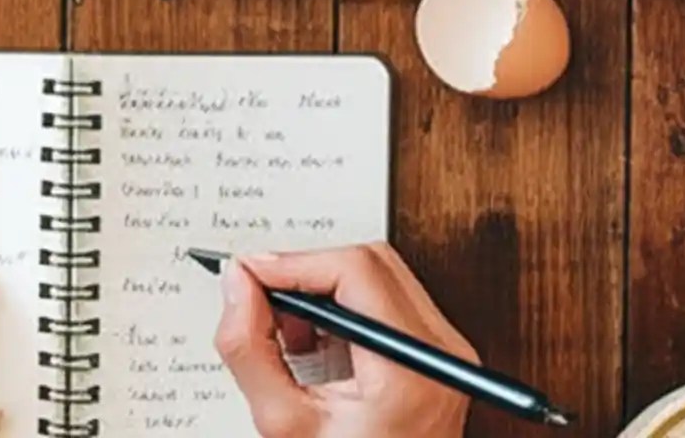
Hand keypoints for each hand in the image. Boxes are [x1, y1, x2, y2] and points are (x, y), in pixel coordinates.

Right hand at [215, 242, 476, 437]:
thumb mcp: (283, 424)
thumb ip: (250, 348)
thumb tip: (238, 284)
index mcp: (413, 371)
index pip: (355, 272)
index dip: (293, 263)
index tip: (248, 272)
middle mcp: (443, 352)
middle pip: (368, 263)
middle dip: (304, 274)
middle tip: (260, 301)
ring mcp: (446, 351)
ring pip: (376, 275)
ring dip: (320, 291)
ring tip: (289, 336)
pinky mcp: (436, 352)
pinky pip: (385, 299)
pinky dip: (339, 308)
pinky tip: (314, 345)